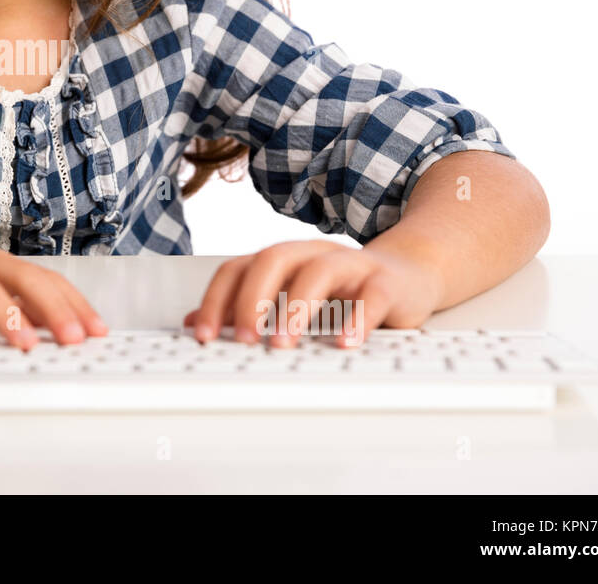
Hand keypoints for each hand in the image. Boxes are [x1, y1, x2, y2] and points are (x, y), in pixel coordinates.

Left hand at [182, 239, 442, 347]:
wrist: (407, 272)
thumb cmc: (340, 288)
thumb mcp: (286, 294)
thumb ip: (242, 306)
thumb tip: (190, 323)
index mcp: (281, 258)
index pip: (237, 268)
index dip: (215, 299)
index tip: (202, 335)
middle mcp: (311, 253)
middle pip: (272, 260)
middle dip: (252, 299)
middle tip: (242, 339)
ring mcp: (350, 264)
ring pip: (319, 272)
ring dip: (297, 308)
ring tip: (283, 344)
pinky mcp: (386, 282)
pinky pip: (372, 295)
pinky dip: (358, 318)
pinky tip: (344, 343)